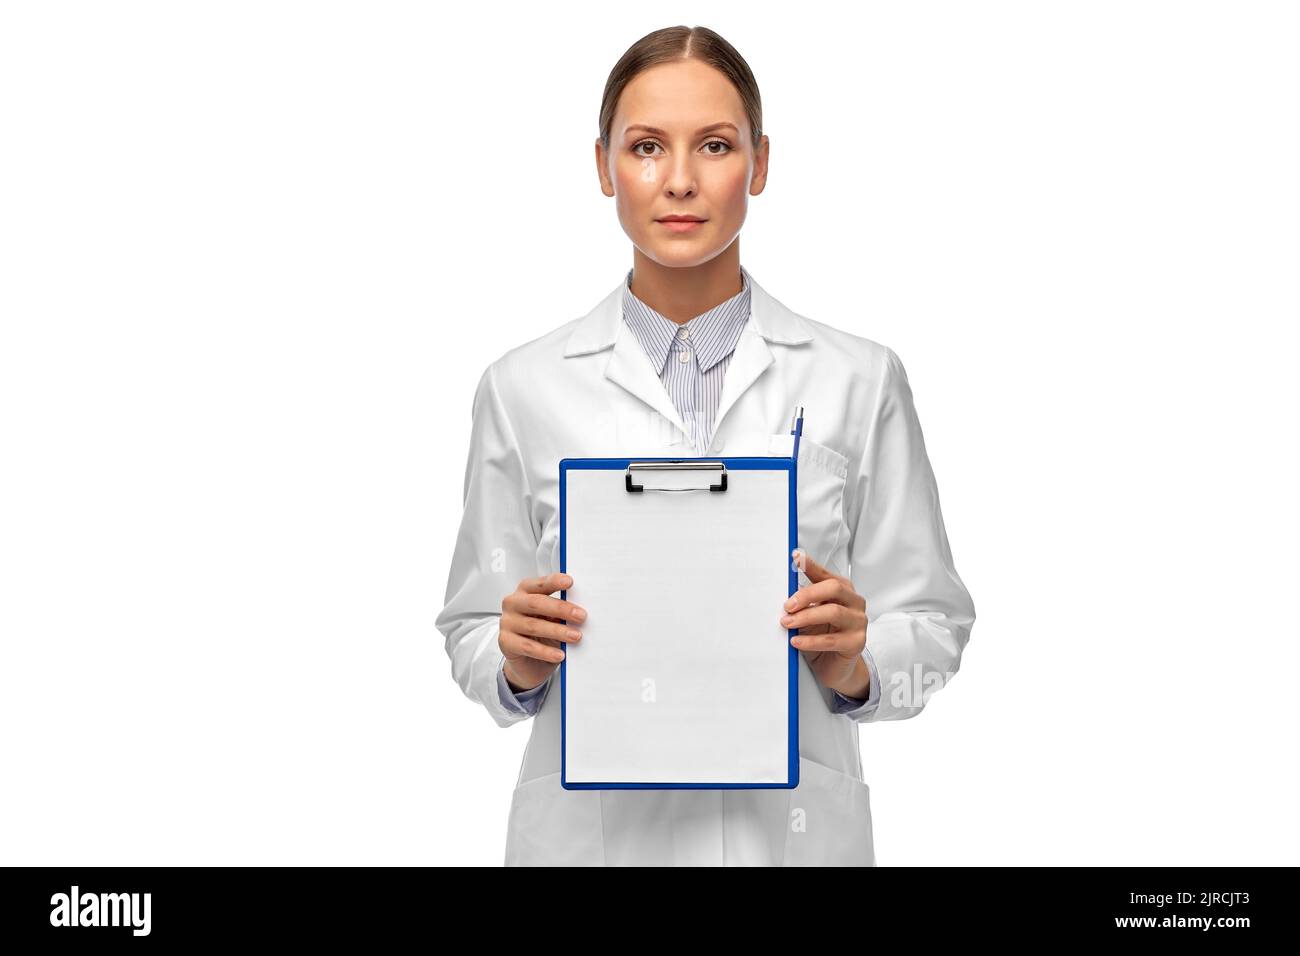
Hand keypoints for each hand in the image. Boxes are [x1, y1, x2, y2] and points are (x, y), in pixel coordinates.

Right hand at [499, 573, 585, 692]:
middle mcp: (513, 603)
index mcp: (525, 591)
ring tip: (576, 636)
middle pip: (536, 603)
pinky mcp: (505, 642)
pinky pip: (527, 646)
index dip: (554, 582)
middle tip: (581, 616)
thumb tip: (580, 611)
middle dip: (561, 609)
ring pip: (534, 626)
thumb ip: (562, 612)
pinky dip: (546, 652)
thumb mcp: (554, 619)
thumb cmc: (543, 634)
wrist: (528, 662)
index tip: (570, 582)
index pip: (540, 584)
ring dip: (557, 632)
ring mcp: (507, 622)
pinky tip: (560, 655)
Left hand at [779, 549, 869, 698]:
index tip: (795, 557)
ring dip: (806, 617)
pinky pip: (832, 640)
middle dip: (807, 595)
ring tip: (788, 623)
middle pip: (834, 589)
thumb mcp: (809, 616)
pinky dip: (811, 640)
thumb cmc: (821, 635)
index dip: (811, 565)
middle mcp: (854, 602)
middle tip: (787, 606)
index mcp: (842, 590)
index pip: (826, 574)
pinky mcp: (857, 643)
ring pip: (833, 612)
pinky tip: (796, 641)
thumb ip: (801, 604)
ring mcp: (858, 622)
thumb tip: (783, 597)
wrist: (834, 666)